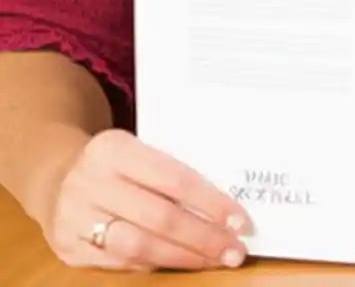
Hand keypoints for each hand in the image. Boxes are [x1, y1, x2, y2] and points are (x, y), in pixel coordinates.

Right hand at [41, 129, 251, 271]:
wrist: (56, 176)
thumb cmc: (118, 165)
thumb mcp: (139, 151)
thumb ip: (173, 170)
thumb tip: (227, 207)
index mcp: (114, 149)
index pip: (174, 179)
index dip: (211, 203)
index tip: (240, 221)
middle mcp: (89, 182)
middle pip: (159, 218)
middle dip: (203, 237)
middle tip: (235, 250)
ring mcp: (74, 217)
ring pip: (139, 246)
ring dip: (184, 257)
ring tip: (215, 260)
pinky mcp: (68, 247)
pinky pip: (121, 262)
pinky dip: (156, 263)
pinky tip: (182, 261)